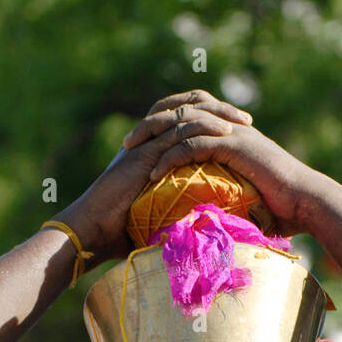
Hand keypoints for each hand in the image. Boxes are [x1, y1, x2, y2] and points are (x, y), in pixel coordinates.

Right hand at [58, 90, 253, 267]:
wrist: (94, 230)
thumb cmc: (119, 232)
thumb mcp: (154, 215)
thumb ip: (172, 210)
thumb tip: (197, 227)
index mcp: (151, 149)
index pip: (184, 121)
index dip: (211, 121)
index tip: (238, 130)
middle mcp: (148, 140)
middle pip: (189, 109)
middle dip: (220, 112)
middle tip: (247, 120)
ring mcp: (146, 144)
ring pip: (186, 116)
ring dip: (218, 117)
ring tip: (243, 123)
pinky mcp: (144, 153)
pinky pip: (177, 134)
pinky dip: (202, 131)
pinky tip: (224, 134)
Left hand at [120, 89, 319, 235]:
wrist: (306, 201)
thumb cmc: (283, 206)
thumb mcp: (247, 192)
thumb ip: (227, 189)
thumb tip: (209, 210)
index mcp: (232, 130)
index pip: (191, 112)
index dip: (164, 121)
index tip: (141, 142)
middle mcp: (230, 124)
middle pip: (180, 111)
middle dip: (150, 124)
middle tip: (126, 143)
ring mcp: (233, 133)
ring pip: (182, 124)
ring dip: (153, 137)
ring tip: (131, 154)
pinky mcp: (234, 146)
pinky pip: (194, 145)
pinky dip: (171, 158)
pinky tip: (154, 173)